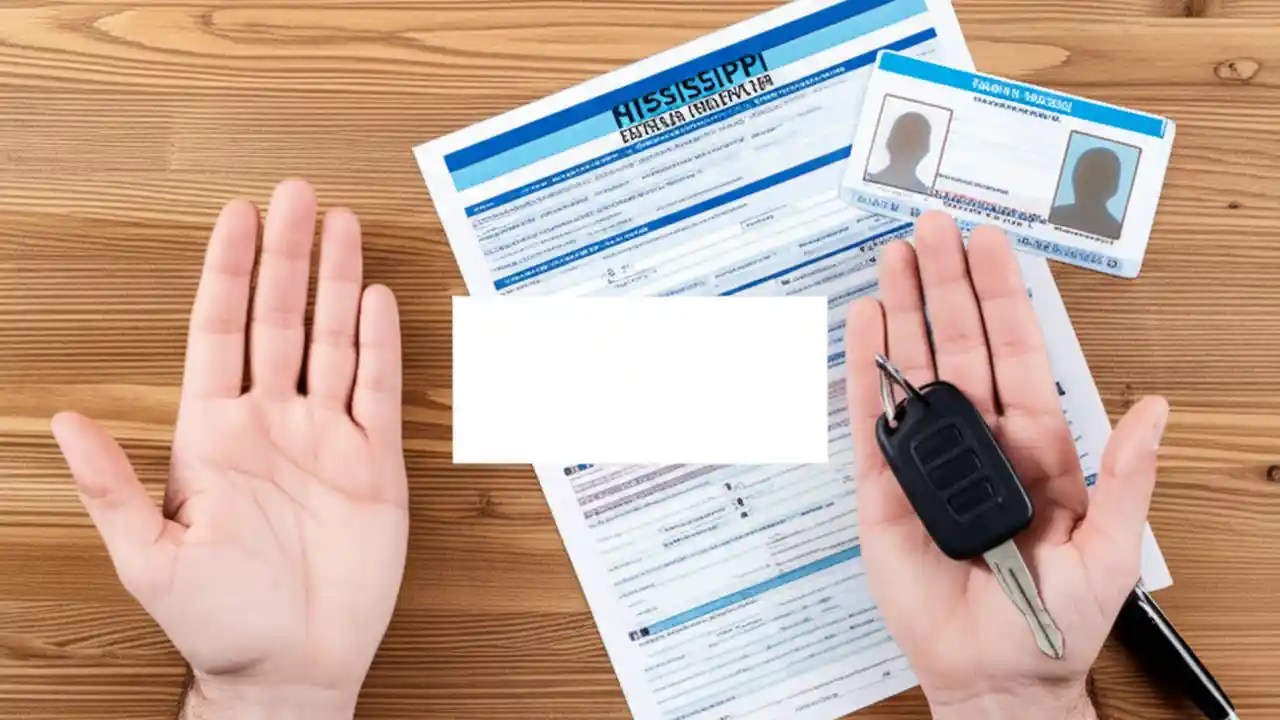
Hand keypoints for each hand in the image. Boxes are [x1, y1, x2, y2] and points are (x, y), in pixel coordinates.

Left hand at [51, 180, 408, 718]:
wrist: (291, 666)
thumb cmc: (217, 619)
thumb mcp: (147, 557)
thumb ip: (112, 486)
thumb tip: (63, 422)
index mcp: (213, 435)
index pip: (220, 331)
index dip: (229, 271)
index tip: (239, 215)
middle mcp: (270, 423)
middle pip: (280, 320)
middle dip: (289, 256)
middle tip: (299, 195)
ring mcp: (325, 438)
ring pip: (334, 342)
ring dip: (336, 284)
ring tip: (341, 227)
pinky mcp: (373, 463)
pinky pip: (380, 390)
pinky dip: (381, 345)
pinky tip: (377, 302)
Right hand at [845, 213, 1168, 719]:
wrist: (993, 673)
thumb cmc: (1054, 622)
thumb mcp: (1109, 549)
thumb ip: (1126, 476)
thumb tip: (1155, 408)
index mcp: (1036, 446)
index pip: (1015, 353)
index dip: (1001, 298)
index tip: (989, 247)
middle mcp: (979, 441)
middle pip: (957, 345)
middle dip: (943, 284)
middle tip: (930, 229)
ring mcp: (928, 460)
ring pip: (912, 369)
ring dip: (901, 312)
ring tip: (891, 259)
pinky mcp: (883, 488)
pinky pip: (872, 420)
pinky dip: (866, 369)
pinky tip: (864, 325)